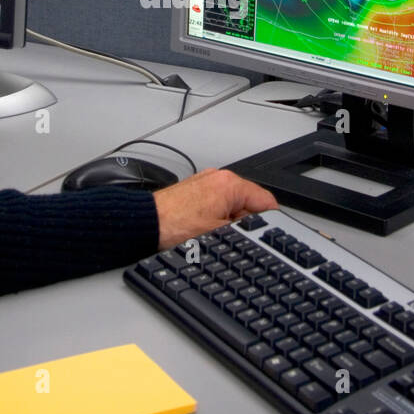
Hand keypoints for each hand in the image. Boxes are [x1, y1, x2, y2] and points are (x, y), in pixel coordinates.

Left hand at [152, 168, 277, 248]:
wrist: (145, 223)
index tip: (263, 235)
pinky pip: (217, 202)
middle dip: (243, 222)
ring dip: (228, 220)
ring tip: (209, 232)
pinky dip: (215, 215)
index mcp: (230, 184)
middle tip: (227, 236)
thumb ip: (245, 228)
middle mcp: (219, 177)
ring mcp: (206, 181)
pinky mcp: (196, 188)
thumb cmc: (173, 226)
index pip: (266, 201)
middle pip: (249, 203)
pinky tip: (201, 227)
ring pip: (232, 204)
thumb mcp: (219, 233)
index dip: (268, 222)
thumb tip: (261, 229)